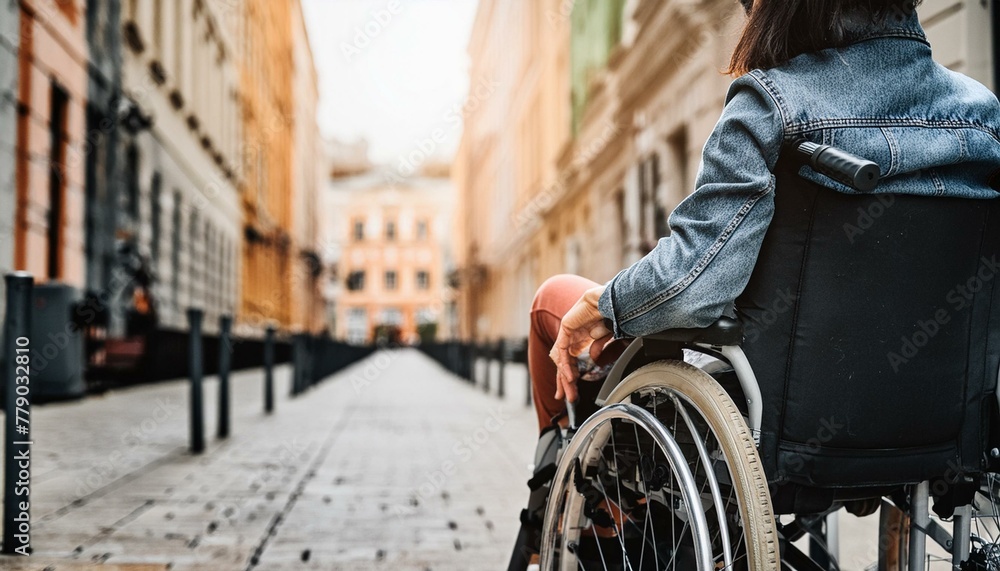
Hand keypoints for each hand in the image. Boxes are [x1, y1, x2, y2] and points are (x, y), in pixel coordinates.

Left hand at [549, 286, 611, 402]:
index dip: (570, 376)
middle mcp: (572, 336)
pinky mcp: (566, 327)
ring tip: (568, 391)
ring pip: (561, 360)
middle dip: (564, 382)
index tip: (572, 390)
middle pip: (563, 363)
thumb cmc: (610, 312)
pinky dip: (565, 365)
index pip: (570, 361)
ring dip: (564, 377)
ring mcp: (567, 332)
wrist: (610, 299)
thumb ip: (597, 346)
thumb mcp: (604, 335)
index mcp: (580, 337)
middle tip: (567, 397)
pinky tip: (570, 377)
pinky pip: (562, 351)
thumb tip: (593, 357)